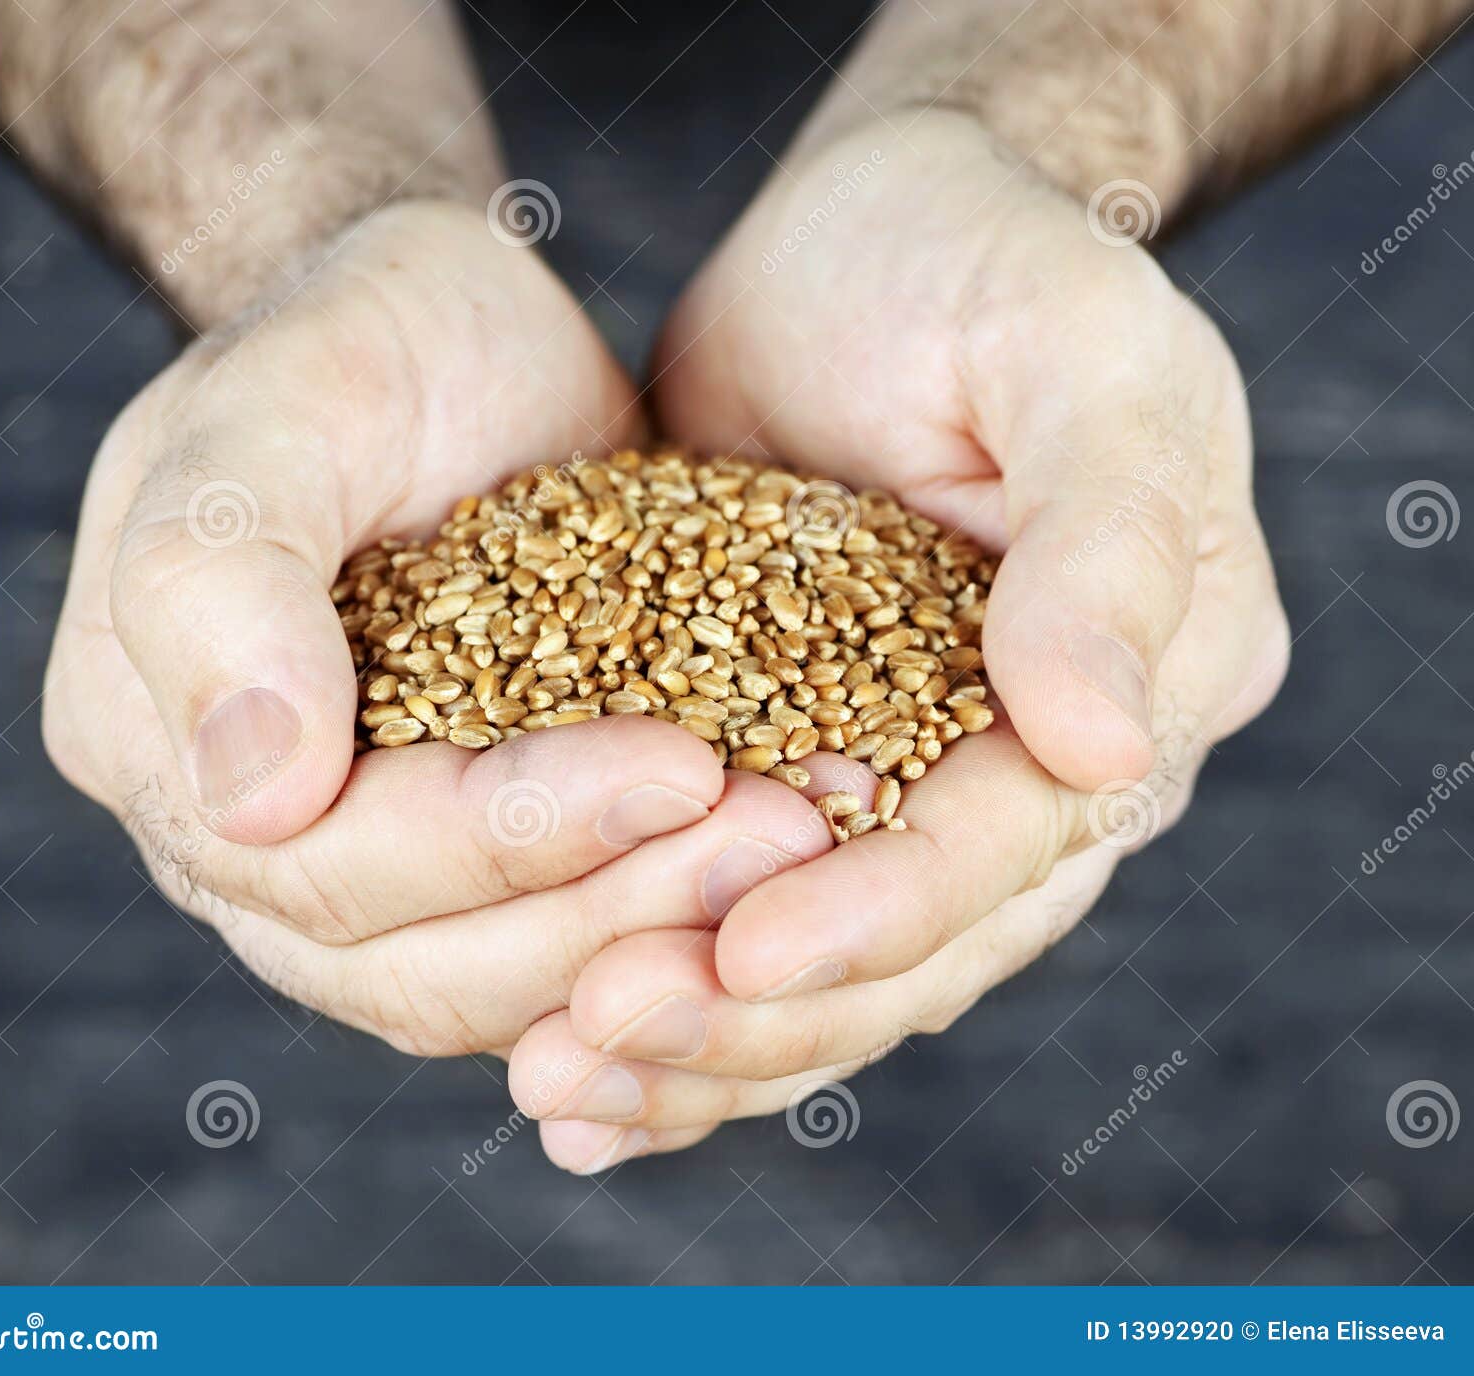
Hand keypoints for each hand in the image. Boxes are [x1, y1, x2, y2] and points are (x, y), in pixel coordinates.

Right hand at [41, 202, 819, 1058]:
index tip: (682, 763)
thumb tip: (248, 799)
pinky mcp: (467, 870)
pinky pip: (557, 954)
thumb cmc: (367, 335)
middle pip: (417, 963)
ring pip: (498, 986)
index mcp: (152, 738)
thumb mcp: (289, 393)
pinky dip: (664, 933)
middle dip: (609, 909)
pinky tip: (780, 886)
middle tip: (785, 834)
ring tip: (803, 851)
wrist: (456, 347)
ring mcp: (354, 872)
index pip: (326, 861)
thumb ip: (220, 571)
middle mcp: (241, 840)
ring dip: (656, 940)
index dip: (505, 836)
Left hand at [508, 112, 1288, 1171]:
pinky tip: (566, 1062)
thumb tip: (1106, 741)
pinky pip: (744, 907)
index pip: (1016, 844)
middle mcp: (1038, 764)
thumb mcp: (1076, 353)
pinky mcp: (800, 762)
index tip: (741, 952)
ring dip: (697, 1036)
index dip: (884, 912)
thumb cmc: (986, 259)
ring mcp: (919, 776)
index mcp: (1145, 685)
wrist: (871, 237)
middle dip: (759, 1009)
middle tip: (592, 1045)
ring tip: (554, 1085)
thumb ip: (1106, 538)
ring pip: (823, 960)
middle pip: (911, 945)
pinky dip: (669, 984)